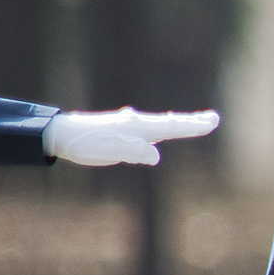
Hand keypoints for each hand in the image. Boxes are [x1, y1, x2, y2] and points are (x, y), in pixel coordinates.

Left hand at [42, 107, 219, 167]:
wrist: (60, 134)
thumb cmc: (85, 144)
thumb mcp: (109, 151)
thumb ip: (133, 151)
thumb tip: (155, 155)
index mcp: (137, 127)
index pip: (172, 126)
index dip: (193, 125)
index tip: (213, 121)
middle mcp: (136, 122)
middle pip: (170, 122)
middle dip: (192, 121)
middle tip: (213, 119)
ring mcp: (128, 124)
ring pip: (160, 123)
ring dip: (178, 124)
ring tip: (194, 123)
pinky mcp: (120, 129)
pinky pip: (149, 128)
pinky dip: (162, 128)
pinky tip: (158, 132)